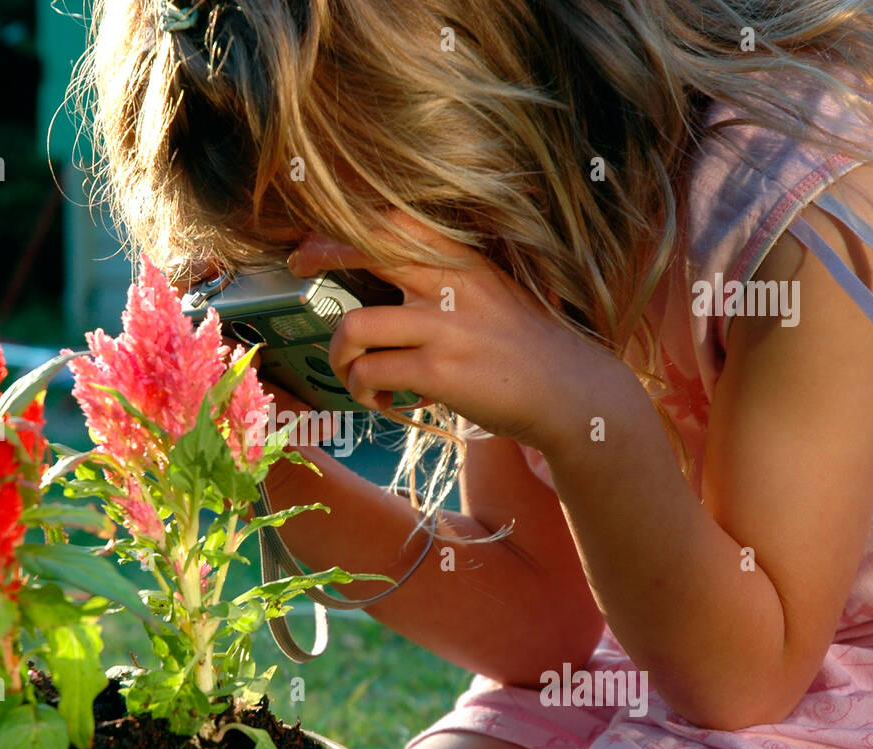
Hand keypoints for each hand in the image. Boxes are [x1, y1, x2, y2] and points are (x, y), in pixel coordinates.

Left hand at [287, 210, 632, 449]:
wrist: (573, 393)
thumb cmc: (528, 351)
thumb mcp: (493, 296)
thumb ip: (446, 285)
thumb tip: (388, 296)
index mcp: (464, 261)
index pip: (394, 222)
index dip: (345, 227)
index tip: (316, 240)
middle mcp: (452, 283)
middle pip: (365, 250)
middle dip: (318, 257)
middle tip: (299, 271)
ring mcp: (444, 327)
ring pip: (352, 328)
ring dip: (338, 357)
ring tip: (355, 375)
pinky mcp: (439, 372)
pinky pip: (371, 375)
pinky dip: (364, 391)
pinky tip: (381, 401)